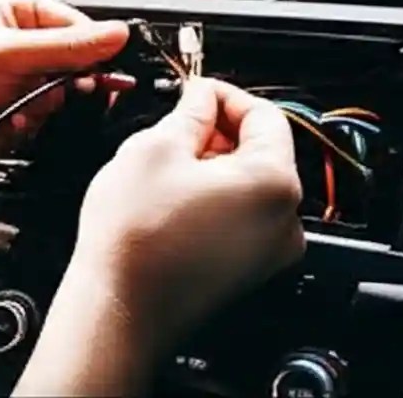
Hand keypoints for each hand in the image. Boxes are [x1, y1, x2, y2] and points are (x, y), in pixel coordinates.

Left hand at [0, 0, 128, 184]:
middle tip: (52, 93)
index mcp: (14, 11)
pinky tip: (5, 124)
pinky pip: (45, 118)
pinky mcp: (14, 110)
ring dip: (43, 108)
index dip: (93, 49)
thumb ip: (69, 46)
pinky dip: (30, 125)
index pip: (78, 24)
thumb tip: (116, 34)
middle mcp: (17, 42)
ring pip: (63, 94)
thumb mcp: (9, 56)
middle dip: (64, 85)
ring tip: (16, 110)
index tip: (102, 69)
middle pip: (74, 61)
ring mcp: (16, 78)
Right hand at [67, 78, 303, 355]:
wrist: (118, 311)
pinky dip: (213, 199)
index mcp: (273, 182)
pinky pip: (240, 217)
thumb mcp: (154, 148)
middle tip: (176, 125)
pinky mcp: (247, 271)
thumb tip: (201, 97)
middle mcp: (284, 220)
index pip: (265, 114)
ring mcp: (269, 251)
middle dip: (218, 131)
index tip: (196, 91)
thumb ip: (189, 112)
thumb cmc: (135, 242)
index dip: (225, 95)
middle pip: (261, 151)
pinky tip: (172, 199)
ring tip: (167, 165)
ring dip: (213, 165)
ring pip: (248, 185)